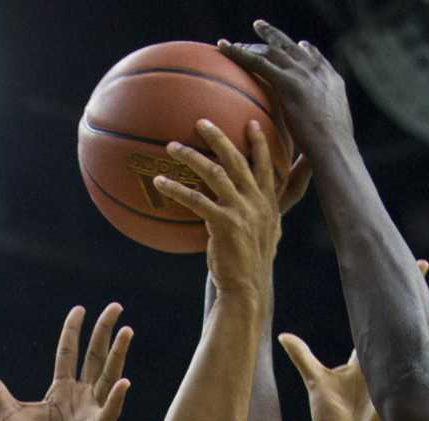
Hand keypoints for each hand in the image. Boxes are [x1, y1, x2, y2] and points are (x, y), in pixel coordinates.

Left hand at [0, 304, 132, 420]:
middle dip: (105, 332)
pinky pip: (109, 411)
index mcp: (60, 390)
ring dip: (118, 355)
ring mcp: (90, 413)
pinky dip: (116, 398)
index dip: (73, 331)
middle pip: (95, 357)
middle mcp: (79, 397)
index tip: (79, 309)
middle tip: (115, 307)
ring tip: (127, 331)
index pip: (69, 353)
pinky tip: (124, 381)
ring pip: (108, 377)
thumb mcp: (8, 414)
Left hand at [155, 118, 280, 295]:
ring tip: (172, 146)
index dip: (258, 144)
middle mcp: (256, 202)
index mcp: (268, 204)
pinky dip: (176, 188)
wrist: (246, 290)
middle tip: (201, 122)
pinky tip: (160, 182)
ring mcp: (241, 211)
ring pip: (215, 173)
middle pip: (237, 160)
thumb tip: (252, 209)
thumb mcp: (265, 238)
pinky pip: (196, 199)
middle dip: (219, 138)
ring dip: (191, 156)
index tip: (251, 122)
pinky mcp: (223, 224)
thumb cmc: (249, 267)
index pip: (265, 166)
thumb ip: (262, 217)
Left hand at [219, 24, 354, 162]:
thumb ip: (324, 131)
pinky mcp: (287, 81)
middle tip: (260, 28)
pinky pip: (258, 62)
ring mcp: (303, 74)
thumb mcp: (334, 136)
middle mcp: (317, 72)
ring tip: (234, 43)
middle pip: (291, 49)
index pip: (316, 59)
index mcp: (332, 82)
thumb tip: (319, 146)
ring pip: (273, 51)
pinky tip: (225, 49)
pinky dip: (239, 53)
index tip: (300, 46)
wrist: (334, 148)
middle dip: (275, 37)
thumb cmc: (335, 153)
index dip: (306, 51)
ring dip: (252, 44)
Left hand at [280, 262, 428, 420]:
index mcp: (362, 359)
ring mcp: (395, 371)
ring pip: (415, 336)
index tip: (387, 274)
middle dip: (412, 293)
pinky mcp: (402, 385)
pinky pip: (417, 360)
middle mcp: (382, 360)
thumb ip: (303, 358)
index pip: (374, 320)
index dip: (381, 298)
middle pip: (400, 319)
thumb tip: (285, 335)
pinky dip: (428, 346)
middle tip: (422, 264)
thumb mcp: (316, 383)